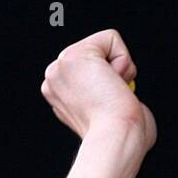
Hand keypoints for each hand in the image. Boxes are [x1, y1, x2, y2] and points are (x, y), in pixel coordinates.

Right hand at [41, 28, 157, 155]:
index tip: (108, 106)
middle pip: (95, 53)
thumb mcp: (110, 113)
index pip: (91, 69)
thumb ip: (109, 96)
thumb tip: (121, 89)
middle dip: (113, 72)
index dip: (110, 84)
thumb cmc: (123, 137)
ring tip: (112, 93)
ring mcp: (60, 66)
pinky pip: (110, 38)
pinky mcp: (74, 55)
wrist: (117, 139)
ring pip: (103, 45)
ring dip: (119, 68)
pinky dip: (123, 61)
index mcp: (60, 95)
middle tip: (111, 99)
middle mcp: (54, 79)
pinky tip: (114, 83)